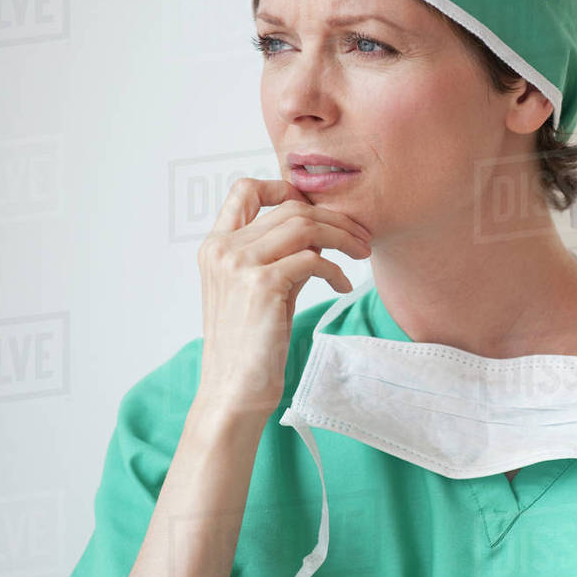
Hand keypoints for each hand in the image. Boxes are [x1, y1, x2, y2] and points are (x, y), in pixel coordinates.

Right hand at [194, 178, 372, 420]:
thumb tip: (321, 234)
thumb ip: (281, 256)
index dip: (283, 187)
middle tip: (360, 238)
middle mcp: (223, 249)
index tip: (316, 207)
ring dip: (342, 238)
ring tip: (360, 256)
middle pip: (290, 208)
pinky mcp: (263, 284)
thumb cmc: (251, 344)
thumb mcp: (263, 289)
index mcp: (216, 246)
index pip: (243, 190)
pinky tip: (342, 286)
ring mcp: (240, 264)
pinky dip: (335, 270)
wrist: (234, 389)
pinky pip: (313, 259)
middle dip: (334, 219)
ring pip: (305, 226)